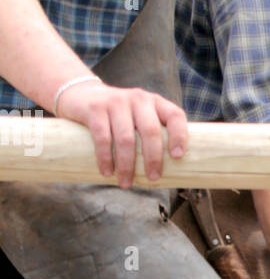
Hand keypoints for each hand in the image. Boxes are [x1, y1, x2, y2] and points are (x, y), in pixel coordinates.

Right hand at [56, 80, 187, 188]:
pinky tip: (107, 172)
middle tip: (153, 178)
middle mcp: (138, 98)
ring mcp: (116, 102)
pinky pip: (102, 137)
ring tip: (126, 183)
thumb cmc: (118, 115)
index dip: (179, 136)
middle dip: (153, 158)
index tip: (177, 157)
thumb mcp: (139, 116)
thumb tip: (168, 171)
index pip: (174, 115)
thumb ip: (151, 133)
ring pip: (126, 138)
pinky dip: (105, 158)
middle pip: (151, 131)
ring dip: (127, 165)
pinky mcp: (95, 108)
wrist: (81, 94)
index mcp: (154, 102)